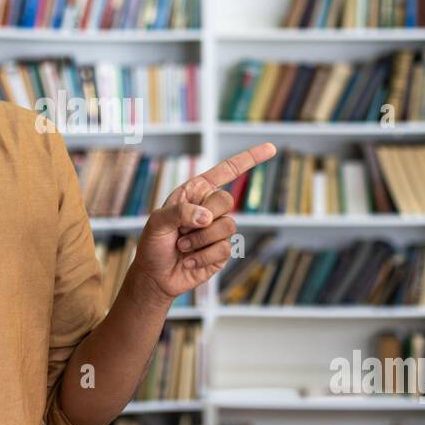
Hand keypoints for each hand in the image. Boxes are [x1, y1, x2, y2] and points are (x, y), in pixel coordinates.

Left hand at [129, 143, 276, 303]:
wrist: (155, 275)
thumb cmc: (153, 243)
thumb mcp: (157, 222)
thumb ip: (180, 212)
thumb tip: (208, 218)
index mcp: (196, 192)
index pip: (227, 171)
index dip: (249, 159)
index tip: (271, 148)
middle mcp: (210, 208)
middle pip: (227, 200)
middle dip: (203, 217)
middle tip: (181, 231)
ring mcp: (219, 230)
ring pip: (228, 226)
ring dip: (200, 240)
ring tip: (182, 246)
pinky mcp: (222, 252)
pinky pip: (224, 249)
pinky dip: (202, 257)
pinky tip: (189, 261)